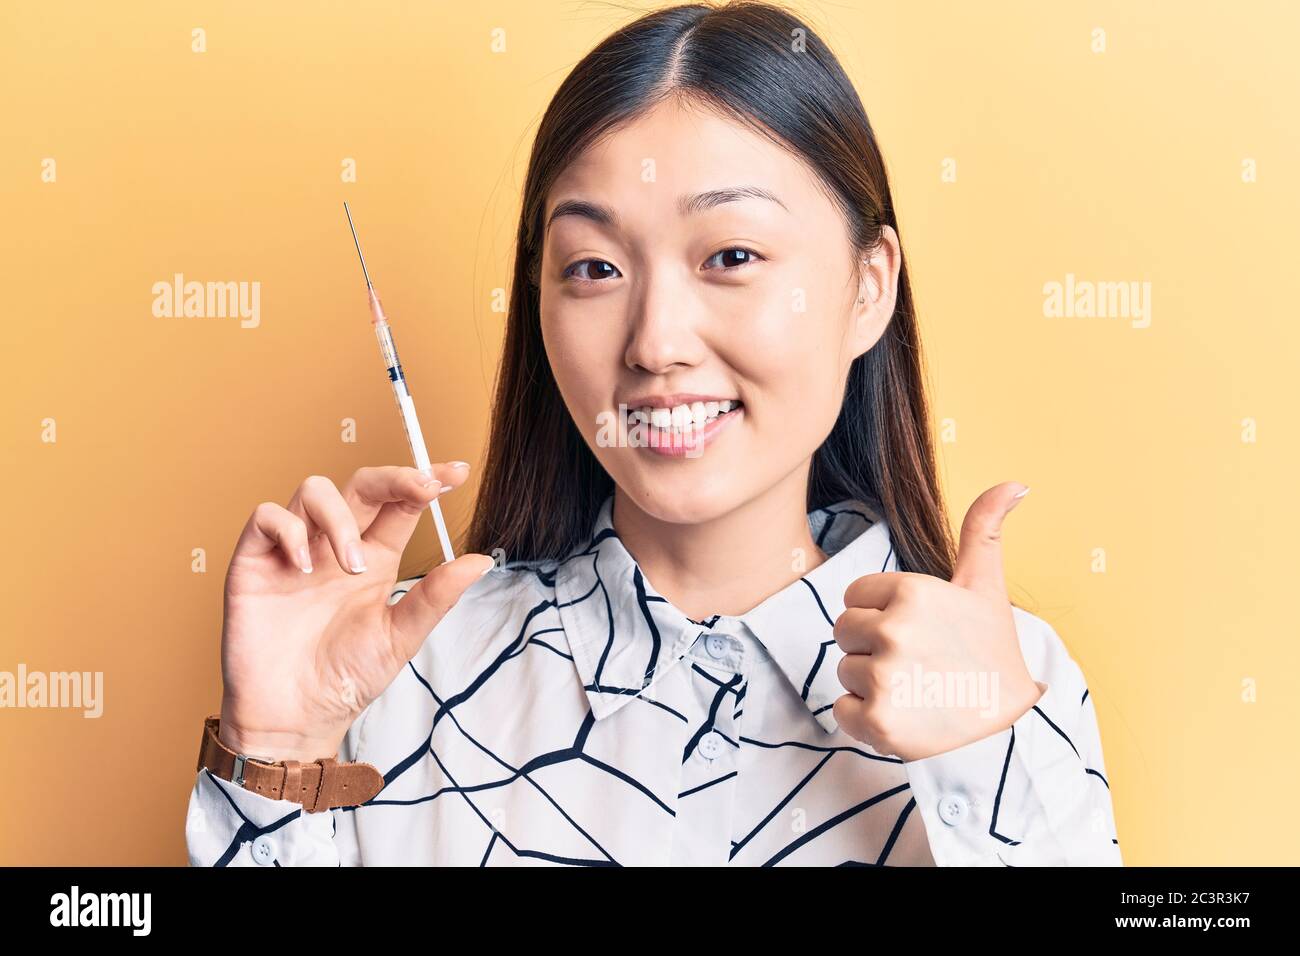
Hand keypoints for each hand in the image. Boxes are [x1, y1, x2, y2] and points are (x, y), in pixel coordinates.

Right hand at [218, 463, 494, 761]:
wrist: (295, 720)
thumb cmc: (345, 681)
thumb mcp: (400, 638)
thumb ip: (436, 597)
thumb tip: (482, 561)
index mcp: (375, 559)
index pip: (401, 504)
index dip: (426, 481)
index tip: (457, 473)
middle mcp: (335, 547)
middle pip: (362, 486)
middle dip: (393, 477)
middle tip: (421, 488)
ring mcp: (294, 551)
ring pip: (314, 490)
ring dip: (340, 517)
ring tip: (351, 564)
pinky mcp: (254, 564)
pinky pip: (266, 517)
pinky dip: (288, 530)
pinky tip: (304, 567)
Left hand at [831, 482, 1043, 760]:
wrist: (1011, 718)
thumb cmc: (990, 645)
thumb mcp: (983, 584)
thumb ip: (983, 530)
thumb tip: (1015, 483)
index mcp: (910, 592)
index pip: (854, 596)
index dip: (880, 613)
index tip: (916, 629)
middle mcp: (894, 632)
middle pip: (845, 632)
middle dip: (872, 646)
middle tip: (916, 660)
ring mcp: (885, 678)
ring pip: (845, 670)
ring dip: (872, 683)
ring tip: (916, 687)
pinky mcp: (878, 723)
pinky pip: (842, 710)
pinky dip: (865, 718)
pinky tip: (905, 713)